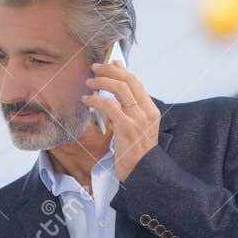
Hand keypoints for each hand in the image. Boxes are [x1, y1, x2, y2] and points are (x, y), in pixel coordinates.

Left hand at [84, 60, 160, 180]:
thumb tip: (118, 92)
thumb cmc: (137, 153)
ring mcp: (138, 119)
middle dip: (109, 70)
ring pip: (119, 88)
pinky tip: (86, 101)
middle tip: (95, 68)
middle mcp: (146, 111)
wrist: (144, 173)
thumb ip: (130, 110)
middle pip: (128, 80)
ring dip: (101, 81)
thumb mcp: (138, 129)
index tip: (108, 64)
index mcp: (151, 110)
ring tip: (89, 82)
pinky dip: (96, 100)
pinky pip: (109, 105)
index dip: (120, 70)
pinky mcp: (127, 127)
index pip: (136, 82)